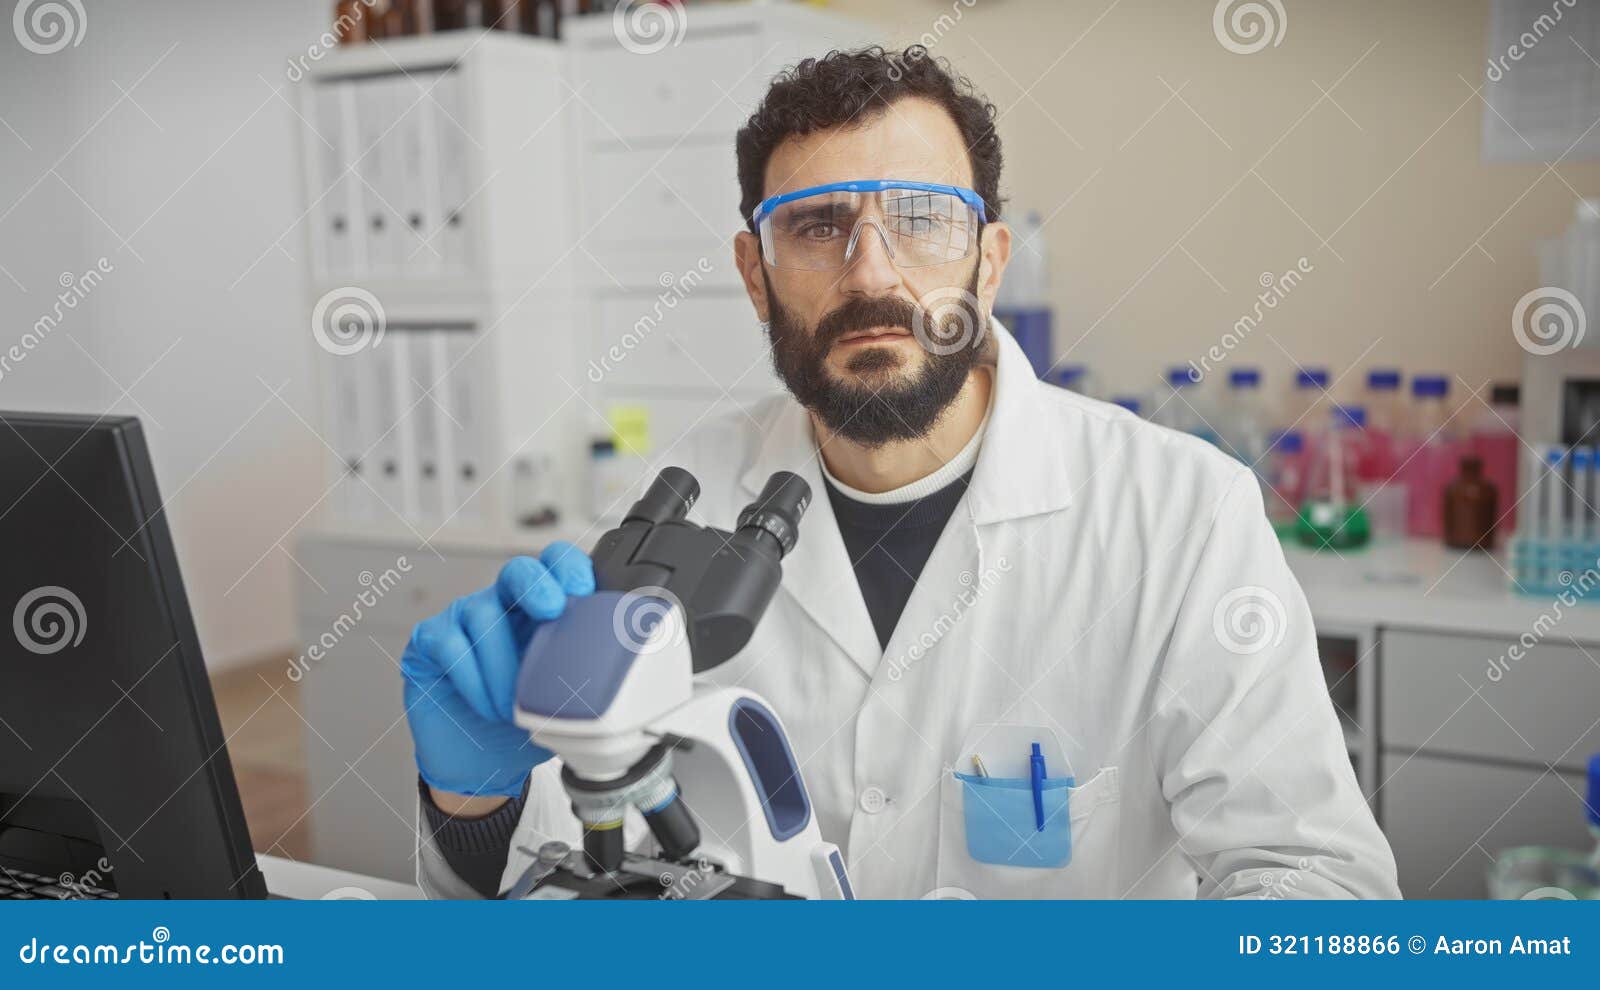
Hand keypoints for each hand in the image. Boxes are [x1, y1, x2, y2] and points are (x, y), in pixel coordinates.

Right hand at [401, 542, 594, 798]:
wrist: (482, 763)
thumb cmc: (525, 722)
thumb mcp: (567, 699)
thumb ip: (589, 677)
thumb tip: (629, 679)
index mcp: (542, 609)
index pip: (555, 565)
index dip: (568, 567)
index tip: (584, 589)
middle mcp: (503, 605)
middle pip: (517, 571)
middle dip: (536, 584)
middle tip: (551, 610)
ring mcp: (463, 619)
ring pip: (482, 614)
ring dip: (503, 664)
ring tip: (513, 707)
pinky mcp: (429, 641)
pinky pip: (448, 643)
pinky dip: (471, 677)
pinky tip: (486, 705)